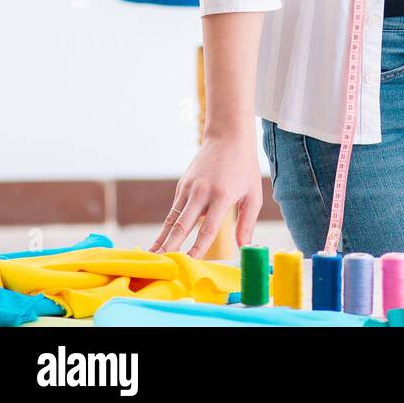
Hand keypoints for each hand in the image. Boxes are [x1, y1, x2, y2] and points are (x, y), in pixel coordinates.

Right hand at [149, 131, 263, 256]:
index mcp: (222, 196)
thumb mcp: (253, 194)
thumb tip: (245, 249)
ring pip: (172, 219)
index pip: (207, 228)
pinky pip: (174, 210)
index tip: (188, 264)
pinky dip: (166, 227)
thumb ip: (247, 223)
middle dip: (169, 247)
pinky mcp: (182, 186)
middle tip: (158, 265)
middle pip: (182, 225)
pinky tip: (159, 243)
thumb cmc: (244, 167)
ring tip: (150, 259)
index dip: (197, 249)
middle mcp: (201, 192)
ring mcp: (189, 188)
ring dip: (161, 240)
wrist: (228, 136)